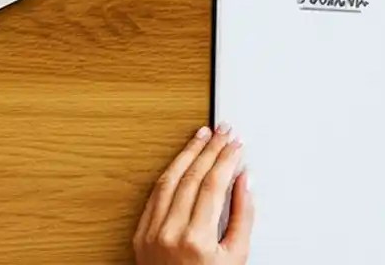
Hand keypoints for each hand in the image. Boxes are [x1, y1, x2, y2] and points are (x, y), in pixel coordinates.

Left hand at [134, 124, 253, 264]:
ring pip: (169, 180)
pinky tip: (182, 159)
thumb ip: (243, 215)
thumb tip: (243, 180)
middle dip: (211, 149)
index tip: (237, 144)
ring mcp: (151, 233)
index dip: (227, 159)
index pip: (213, 185)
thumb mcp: (236, 256)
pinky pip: (155, 194)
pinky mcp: (141, 234)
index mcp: (196, 240)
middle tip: (224, 131)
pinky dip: (170, 172)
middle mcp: (169, 233)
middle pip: (192, 177)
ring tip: (202, 135)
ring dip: (188, 153)